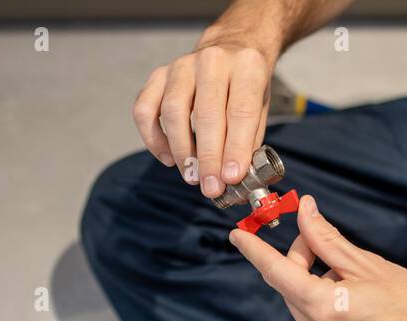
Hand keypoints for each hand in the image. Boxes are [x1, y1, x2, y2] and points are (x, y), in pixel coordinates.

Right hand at [131, 26, 277, 197]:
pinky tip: (168, 158)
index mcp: (247, 66)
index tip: (231, 178)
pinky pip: (145, 110)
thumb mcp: (261, 108)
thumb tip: (233, 180)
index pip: (240, 111)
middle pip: (206, 114)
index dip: (235, 149)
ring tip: (191, 176)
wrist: (232, 46)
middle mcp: (213, 60)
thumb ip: (248, 142)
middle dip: (208, 158)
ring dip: (181, 151)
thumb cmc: (246, 84)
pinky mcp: (159, 75)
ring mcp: (182, 66)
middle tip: (210, 187)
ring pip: (172, 112)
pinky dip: (153, 139)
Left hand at [229, 195, 406, 320]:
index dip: (255, 252)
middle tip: (323, 249)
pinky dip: (327, 320)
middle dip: (301, 267)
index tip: (237, 236)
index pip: (277, 273)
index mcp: (325, 308)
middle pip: (292, 292)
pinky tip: (356, 318)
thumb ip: (327, 240)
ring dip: (316, 294)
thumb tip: (305, 212)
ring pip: (304, 313)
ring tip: (354, 291)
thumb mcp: (368, 264)